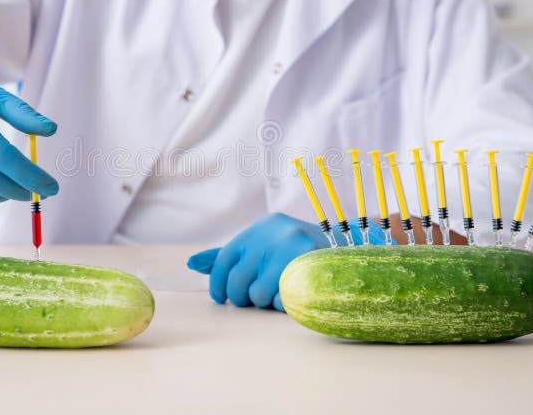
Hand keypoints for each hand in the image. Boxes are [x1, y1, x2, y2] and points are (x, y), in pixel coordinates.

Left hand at [187, 213, 388, 310]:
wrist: (341, 250)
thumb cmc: (291, 251)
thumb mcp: (260, 246)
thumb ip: (228, 255)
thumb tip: (192, 263)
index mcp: (260, 227)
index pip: (225, 258)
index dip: (217, 283)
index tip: (219, 298)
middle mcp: (276, 234)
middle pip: (239, 280)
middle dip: (240, 296)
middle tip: (249, 299)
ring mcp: (295, 250)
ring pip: (259, 294)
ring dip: (262, 301)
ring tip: (273, 293)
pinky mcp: (311, 268)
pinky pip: (283, 300)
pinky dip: (282, 304)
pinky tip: (289, 294)